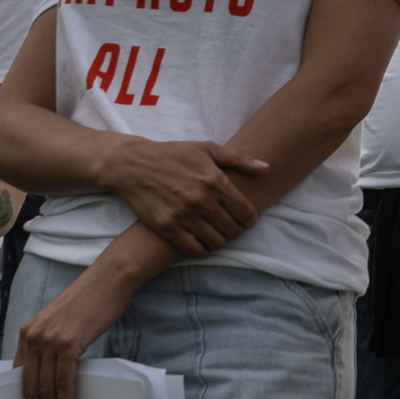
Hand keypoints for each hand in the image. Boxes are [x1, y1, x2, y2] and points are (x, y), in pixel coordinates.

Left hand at [12, 263, 135, 398]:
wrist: (109, 280)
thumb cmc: (89, 301)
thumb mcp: (60, 324)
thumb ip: (48, 347)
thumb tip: (49, 379)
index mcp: (26, 334)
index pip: (19, 378)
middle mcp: (32, 337)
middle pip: (30, 388)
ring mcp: (49, 340)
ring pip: (45, 389)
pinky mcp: (67, 343)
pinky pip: (63, 381)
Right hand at [93, 137, 267, 256]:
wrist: (134, 164)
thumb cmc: (173, 154)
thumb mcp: (206, 148)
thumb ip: (238, 159)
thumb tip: (266, 168)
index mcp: (215, 180)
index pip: (246, 212)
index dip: (250, 219)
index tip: (246, 218)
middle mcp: (201, 200)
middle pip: (233, 230)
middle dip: (236, 230)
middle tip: (231, 225)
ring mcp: (184, 216)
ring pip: (217, 242)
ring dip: (221, 240)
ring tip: (217, 232)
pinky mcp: (167, 228)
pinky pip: (195, 250)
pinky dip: (203, 249)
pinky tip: (202, 241)